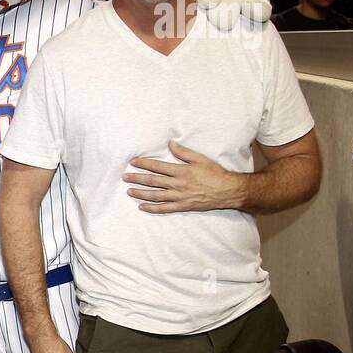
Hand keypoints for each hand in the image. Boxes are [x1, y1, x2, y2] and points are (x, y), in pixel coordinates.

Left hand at [124, 140, 244, 212]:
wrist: (228, 191)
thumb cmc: (215, 173)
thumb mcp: (200, 159)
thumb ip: (183, 152)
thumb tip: (170, 143)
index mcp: (181, 171)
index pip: (157, 166)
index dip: (144, 164)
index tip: (133, 162)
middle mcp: (178, 184)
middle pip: (153, 181)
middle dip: (137, 178)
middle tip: (125, 177)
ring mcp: (179, 197)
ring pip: (155, 195)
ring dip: (141, 193)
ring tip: (129, 191)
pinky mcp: (183, 206)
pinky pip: (164, 208)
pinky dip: (152, 208)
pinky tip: (142, 207)